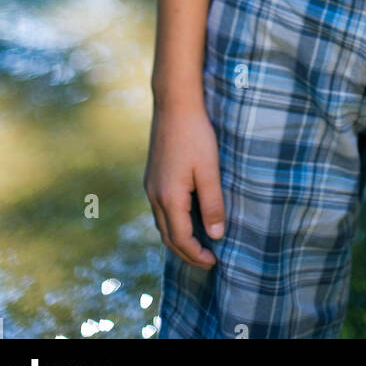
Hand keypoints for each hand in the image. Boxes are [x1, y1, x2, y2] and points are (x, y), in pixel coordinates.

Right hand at [144, 103, 225, 267]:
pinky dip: (173, 222)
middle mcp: (154, 195)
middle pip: (168, 236)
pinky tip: (187, 218)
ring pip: (162, 223)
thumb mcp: (209, 170)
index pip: (181, 239)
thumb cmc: (195, 135)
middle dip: (187, 252)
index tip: (215, 261)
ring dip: (179, 238)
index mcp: (168, 197)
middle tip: (208, 260)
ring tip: (199, 245)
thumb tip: (216, 235)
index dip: (197, 254)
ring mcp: (150, 185)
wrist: (174, 104)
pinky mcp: (152, 176)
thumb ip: (212, 204)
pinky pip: (160, 209)